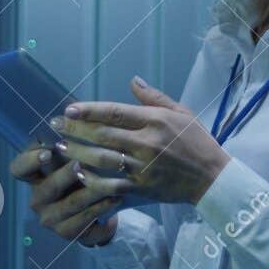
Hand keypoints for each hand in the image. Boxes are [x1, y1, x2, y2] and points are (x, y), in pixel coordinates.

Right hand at [6, 142, 120, 245]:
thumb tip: (73, 114)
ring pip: (71, 204)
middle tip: (81, 164)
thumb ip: (69, 141)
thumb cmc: (84, 173)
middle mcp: (37, 198)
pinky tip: (116, 198)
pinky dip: (101, 208)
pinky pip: (85, 220)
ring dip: (92, 190)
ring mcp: (51, 218)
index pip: (19, 168)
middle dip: (65, 176)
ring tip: (110, 180)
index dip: (29, 161)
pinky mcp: (67, 233)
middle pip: (48, 188)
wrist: (99, 209)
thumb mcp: (73, 157)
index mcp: (34, 177)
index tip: (47, 152)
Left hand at [50, 76, 229, 205]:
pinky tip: (78, 174)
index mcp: (155, 120)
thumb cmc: (197, 141)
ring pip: (103, 159)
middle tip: (55, 125)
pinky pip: (112, 185)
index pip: (115, 112)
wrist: (213, 177)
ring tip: (61, 147)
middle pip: (103, 134)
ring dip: (78, 153)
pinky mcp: (143, 188)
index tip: (69, 108)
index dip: (89, 110)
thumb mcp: (181, 112)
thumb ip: (153, 97)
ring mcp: (144, 167)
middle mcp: (147, 142)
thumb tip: (132, 80)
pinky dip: (93, 180)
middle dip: (76, 129)